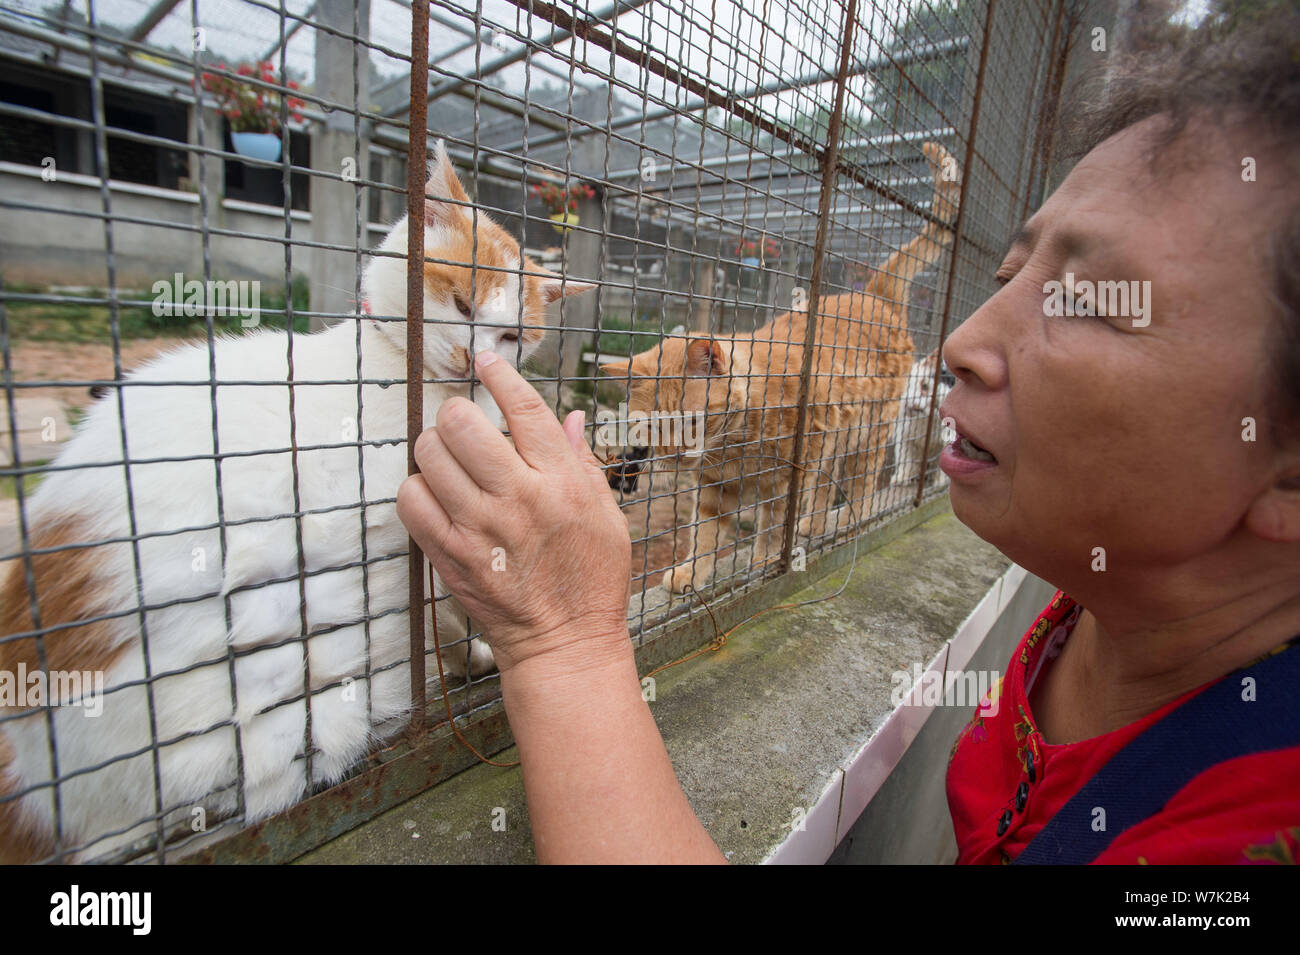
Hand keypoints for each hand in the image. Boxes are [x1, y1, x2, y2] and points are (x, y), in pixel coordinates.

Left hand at [396, 351, 632, 674]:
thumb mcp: (606, 515)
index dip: (499, 375)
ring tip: (448, 459)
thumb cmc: (591, 578)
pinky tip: (434, 494)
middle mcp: (518, 499)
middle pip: (463, 423)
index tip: (487, 362)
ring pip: (430, 455)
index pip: (523, 409)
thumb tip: (569, 417)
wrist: (564, 642)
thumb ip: (582, 462)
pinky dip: (416, 488)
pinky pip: (410, 500)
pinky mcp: (450, 555)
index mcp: (562, 483)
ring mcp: (479, 528)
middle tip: (465, 426)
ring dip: (434, 447)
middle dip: (459, 413)